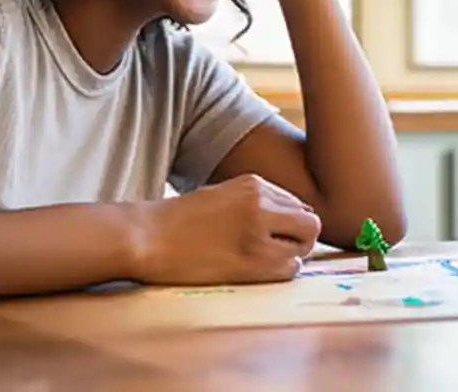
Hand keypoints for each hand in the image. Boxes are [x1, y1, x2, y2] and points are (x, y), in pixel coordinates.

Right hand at [131, 173, 321, 285]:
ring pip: (305, 246)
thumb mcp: (223, 195)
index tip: (274, 236)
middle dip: (300, 239)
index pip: (298, 204)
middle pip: (311, 223)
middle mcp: (262, 202)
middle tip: (278, 252)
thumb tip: (289, 221)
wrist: (147, 237)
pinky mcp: (251, 259)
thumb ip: (256, 203)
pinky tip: (256, 271)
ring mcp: (258, 230)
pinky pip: (289, 269)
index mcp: (255, 183)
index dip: (290, 224)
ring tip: (263, 262)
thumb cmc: (179, 220)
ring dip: (291, 257)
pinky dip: (281, 272)